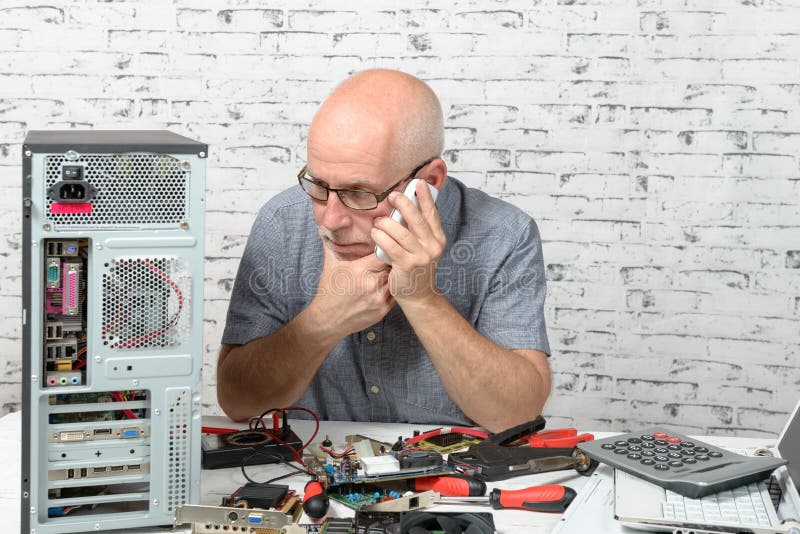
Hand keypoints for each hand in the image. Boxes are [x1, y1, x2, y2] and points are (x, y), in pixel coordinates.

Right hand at [311, 242, 394, 334]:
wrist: (328, 319)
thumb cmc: (329, 290)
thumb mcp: (331, 265)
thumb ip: (334, 244)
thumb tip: (332, 225)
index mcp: (359, 270)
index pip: (383, 252)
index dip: (387, 247)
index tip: (386, 245)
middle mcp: (371, 284)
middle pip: (392, 265)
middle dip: (392, 260)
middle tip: (392, 255)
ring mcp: (378, 299)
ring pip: (395, 280)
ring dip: (394, 275)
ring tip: (392, 270)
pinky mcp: (382, 310)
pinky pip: (395, 295)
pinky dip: (392, 288)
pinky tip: (388, 285)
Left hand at [371, 180, 445, 304]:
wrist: (420, 296)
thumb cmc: (417, 269)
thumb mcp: (424, 248)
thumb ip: (418, 231)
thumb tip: (404, 208)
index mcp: (438, 239)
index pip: (432, 214)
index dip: (425, 198)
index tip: (418, 183)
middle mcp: (432, 246)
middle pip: (417, 220)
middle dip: (404, 204)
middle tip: (393, 195)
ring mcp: (421, 256)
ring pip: (401, 232)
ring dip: (386, 223)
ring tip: (378, 221)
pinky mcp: (407, 265)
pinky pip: (391, 245)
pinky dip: (381, 236)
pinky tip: (375, 233)